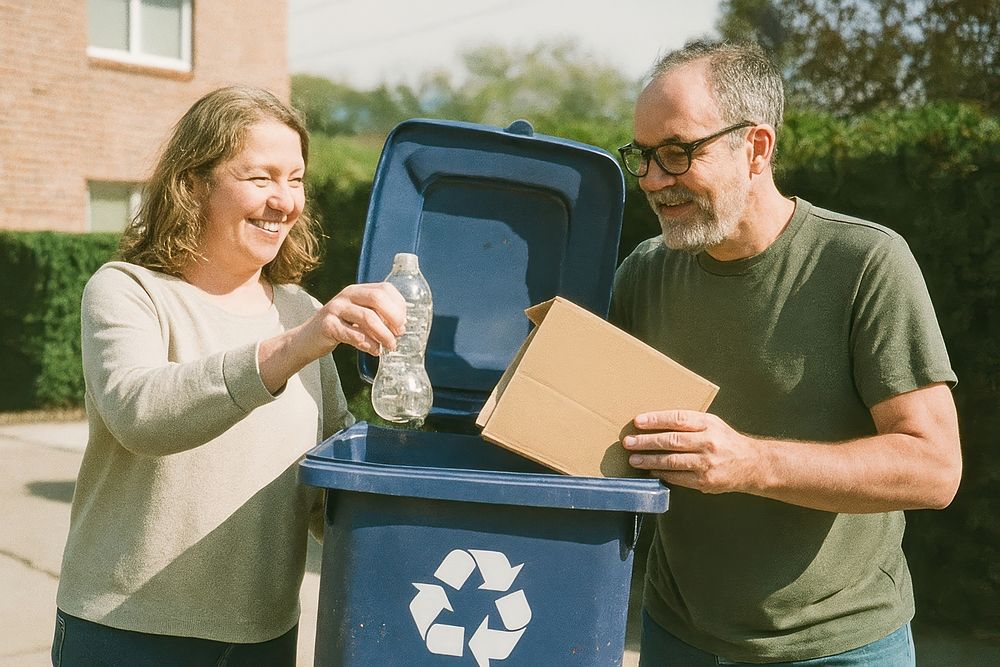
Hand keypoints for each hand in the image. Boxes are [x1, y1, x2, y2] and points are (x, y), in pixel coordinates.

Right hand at [306, 282, 406, 356]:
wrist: (307, 338)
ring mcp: (336, 309)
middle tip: (400, 333)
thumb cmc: (339, 327)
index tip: (403, 322)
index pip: (384, 289)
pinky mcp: (328, 325)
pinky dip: (367, 343)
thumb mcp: (358, 316)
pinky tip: (374, 350)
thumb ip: (377, 317)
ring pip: (367, 317)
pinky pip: (352, 334)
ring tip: (390, 346)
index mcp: (358, 290)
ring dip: (383, 334)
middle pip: (377, 298)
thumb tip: (402, 327)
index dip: (399, 305)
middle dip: (393, 316)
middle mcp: (347, 295)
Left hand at [622, 410, 760, 493]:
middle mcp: (708, 442)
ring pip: (672, 461)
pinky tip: (651, 471)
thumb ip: (688, 422)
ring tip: (633, 459)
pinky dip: (662, 474)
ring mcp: (707, 463)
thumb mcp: (711, 424)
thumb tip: (654, 423)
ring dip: (649, 460)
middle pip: (671, 440)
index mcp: (709, 424)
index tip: (638, 422)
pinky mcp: (705, 481)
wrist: (752, 464)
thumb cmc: (725, 440)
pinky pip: (678, 477)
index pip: (678, 419)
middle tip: (628, 442)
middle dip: (646, 442)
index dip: (656, 419)